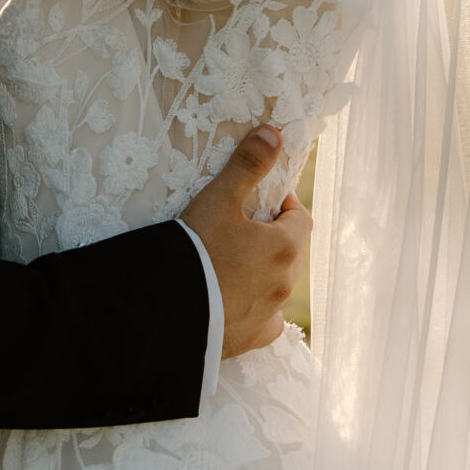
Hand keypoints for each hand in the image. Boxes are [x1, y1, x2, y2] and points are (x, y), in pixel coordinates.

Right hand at [178, 124, 309, 358]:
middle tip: (241, 228)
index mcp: (284, 247)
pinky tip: (236, 299)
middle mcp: (285, 282)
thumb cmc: (196, 250)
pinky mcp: (253, 337)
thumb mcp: (219, 198)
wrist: (168, 311)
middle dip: (274, 237)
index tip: (262, 200)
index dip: (284, 205)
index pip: (301, 218)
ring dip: (265, 271)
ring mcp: (271, 313)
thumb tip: (274, 132)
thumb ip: (248, 164)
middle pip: (290, 251)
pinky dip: (257, 307)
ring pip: (279, 284)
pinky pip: (267, 320)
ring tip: (233, 263)